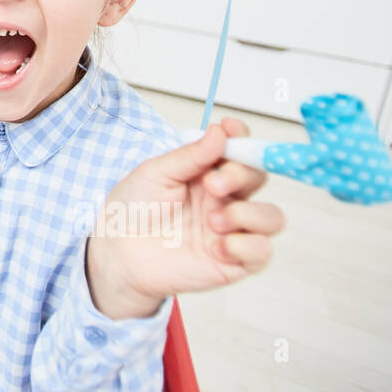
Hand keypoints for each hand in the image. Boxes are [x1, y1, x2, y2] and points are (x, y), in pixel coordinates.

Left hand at [84, 118, 284, 320]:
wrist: (119, 253)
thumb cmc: (133, 211)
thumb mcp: (155, 173)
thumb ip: (190, 155)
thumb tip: (219, 131)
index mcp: (207, 173)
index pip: (239, 150)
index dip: (241, 137)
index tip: (230, 128)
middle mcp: (224, 199)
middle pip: (259, 177)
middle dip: (241, 176)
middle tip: (213, 184)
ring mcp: (231, 230)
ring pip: (272, 217)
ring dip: (248, 214)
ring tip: (213, 221)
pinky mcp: (232, 262)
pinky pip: (261, 251)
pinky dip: (244, 246)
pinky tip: (215, 247)